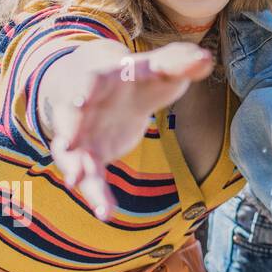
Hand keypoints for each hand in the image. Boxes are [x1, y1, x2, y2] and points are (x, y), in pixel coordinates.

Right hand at [49, 42, 212, 219]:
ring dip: (75, 169)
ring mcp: (82, 133)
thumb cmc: (138, 75)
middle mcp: (83, 108)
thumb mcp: (161, 66)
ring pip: (73, 154)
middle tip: (65, 144)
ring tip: (78, 185)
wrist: (110, 86)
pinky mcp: (90, 155)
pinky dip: (97, 194)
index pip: (90, 82)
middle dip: (68, 130)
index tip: (80, 99)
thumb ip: (181, 63)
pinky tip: (107, 213)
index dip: (85, 90)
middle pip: (70, 119)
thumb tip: (206, 59)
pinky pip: (90, 177)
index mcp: (101, 79)